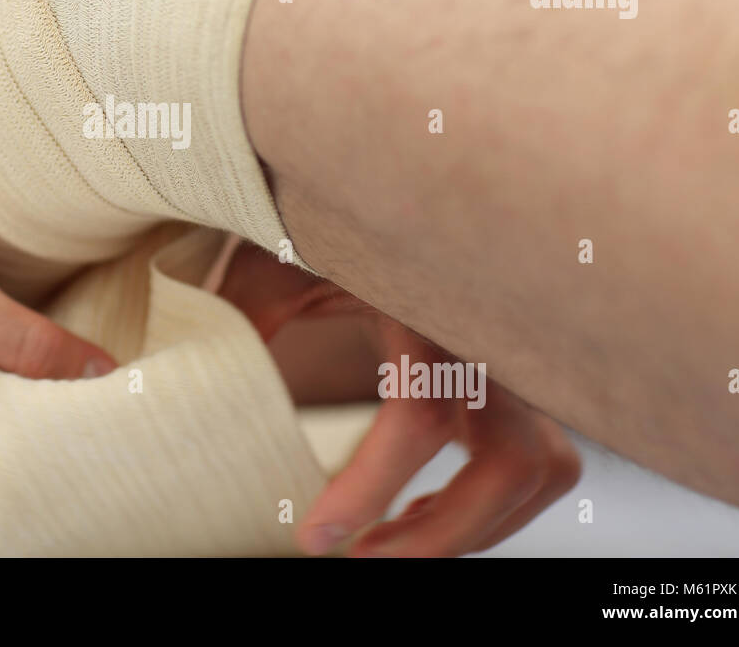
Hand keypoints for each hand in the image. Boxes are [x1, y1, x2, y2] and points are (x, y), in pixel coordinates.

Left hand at [219, 243, 580, 556]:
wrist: (397, 179)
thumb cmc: (331, 213)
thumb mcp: (279, 256)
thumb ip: (248, 314)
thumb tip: (199, 382)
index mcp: (426, 298)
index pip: (421, 411)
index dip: (372, 485)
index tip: (316, 539)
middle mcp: (487, 332)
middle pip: (509, 462)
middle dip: (442, 532)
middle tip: (358, 559)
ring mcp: (516, 356)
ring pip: (538, 469)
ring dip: (470, 526)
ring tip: (385, 544)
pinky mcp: (523, 376)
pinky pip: (539, 459)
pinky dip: (487, 504)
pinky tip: (415, 511)